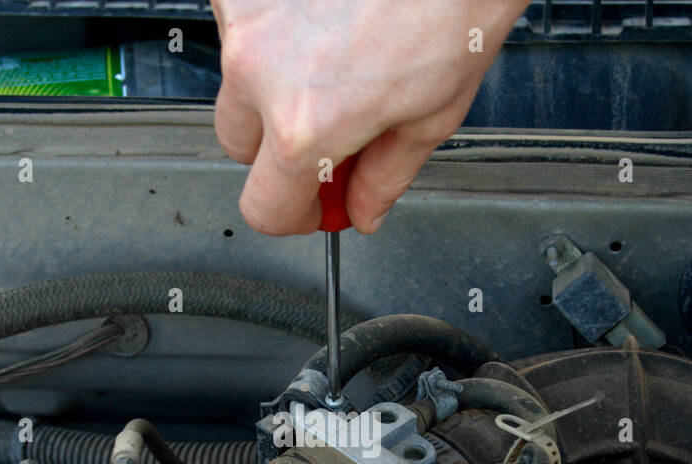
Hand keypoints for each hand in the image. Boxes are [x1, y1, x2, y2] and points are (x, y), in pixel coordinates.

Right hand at [210, 0, 528, 234]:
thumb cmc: (453, 4)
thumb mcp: (433, 114)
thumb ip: (385, 175)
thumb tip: (362, 207)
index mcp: (304, 124)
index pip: (263, 208)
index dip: (294, 215)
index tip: (311, 205)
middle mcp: (258, 70)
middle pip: (239, 143)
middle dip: (279, 146)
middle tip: (327, 130)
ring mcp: (243, 16)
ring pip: (238, 78)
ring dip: (274, 81)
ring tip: (335, 58)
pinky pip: (243, 25)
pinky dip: (276, 31)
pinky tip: (322, 20)